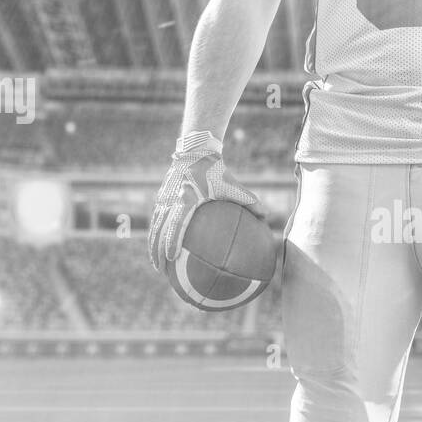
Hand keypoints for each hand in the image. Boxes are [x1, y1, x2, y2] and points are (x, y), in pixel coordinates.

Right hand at [147, 131, 262, 272]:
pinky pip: (157, 221)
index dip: (172, 240)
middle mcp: (171, 199)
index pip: (176, 222)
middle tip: (160, 270)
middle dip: (157, 251)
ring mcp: (164, 199)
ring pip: (155, 227)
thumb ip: (249, 201)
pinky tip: (160, 249)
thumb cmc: (216, 170)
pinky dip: (157, 235)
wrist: (195, 151)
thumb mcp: (232, 185)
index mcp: (187, 197)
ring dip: (153, 246)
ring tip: (157, 266)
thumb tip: (267, 217)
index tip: (172, 256)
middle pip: (160, 229)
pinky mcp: (162, 198)